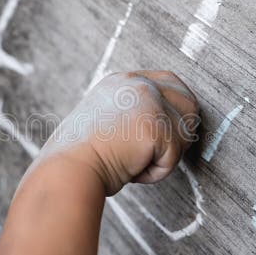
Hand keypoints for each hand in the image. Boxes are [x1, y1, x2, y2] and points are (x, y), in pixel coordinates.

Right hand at [40, 71, 199, 194]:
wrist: (67, 169)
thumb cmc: (79, 157)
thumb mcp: (105, 121)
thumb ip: (131, 114)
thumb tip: (165, 127)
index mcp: (123, 81)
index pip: (171, 82)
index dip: (175, 110)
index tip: (161, 136)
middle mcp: (138, 84)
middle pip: (188, 103)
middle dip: (178, 133)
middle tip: (149, 154)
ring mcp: (148, 102)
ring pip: (185, 133)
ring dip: (164, 156)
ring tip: (133, 161)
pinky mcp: (156, 126)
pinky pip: (173, 158)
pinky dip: (155, 173)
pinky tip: (129, 170)